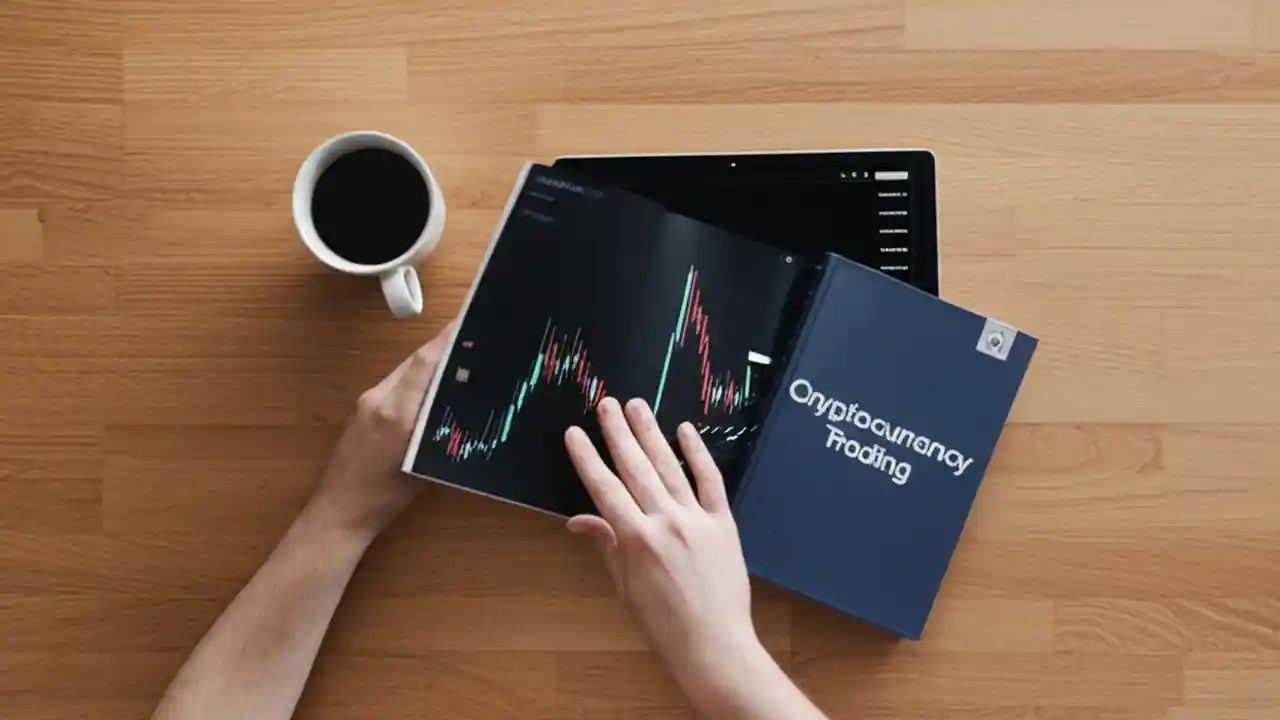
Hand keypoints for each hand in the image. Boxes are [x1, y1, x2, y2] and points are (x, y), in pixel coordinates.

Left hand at [306, 320, 454, 545]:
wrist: (340, 511)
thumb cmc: (384, 498)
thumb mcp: (425, 465)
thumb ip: (440, 430)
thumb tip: (462, 404)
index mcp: (397, 414)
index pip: (425, 363)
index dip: (447, 339)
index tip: (468, 321)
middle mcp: (379, 400)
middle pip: (415, 361)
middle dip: (443, 346)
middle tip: (472, 336)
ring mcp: (367, 402)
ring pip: (405, 371)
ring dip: (430, 362)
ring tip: (459, 358)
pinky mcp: (362, 409)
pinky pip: (395, 384)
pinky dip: (416, 379)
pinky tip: (432, 386)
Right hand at [564, 398, 760, 690]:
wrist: (713, 645)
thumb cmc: (662, 624)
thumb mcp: (625, 587)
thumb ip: (607, 545)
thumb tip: (579, 520)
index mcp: (636, 540)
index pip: (605, 488)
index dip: (587, 458)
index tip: (574, 432)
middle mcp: (665, 522)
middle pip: (636, 468)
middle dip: (618, 433)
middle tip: (606, 403)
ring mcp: (696, 519)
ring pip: (669, 467)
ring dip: (651, 433)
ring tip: (637, 406)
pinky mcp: (723, 522)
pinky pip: (710, 480)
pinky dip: (697, 453)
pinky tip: (686, 430)